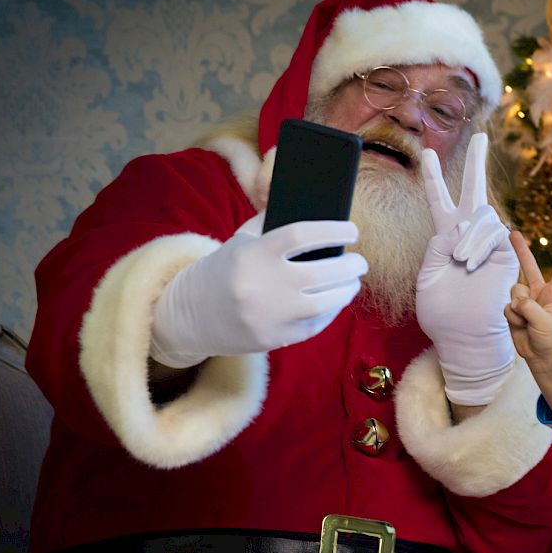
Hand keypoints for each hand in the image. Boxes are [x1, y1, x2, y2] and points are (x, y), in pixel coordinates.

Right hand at [150, 213, 365, 368]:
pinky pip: (316, 324)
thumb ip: (273, 223)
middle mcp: (265, 284)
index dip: (334, 231)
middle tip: (360, 261)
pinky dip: (331, 311)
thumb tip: (317, 213)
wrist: (191, 315)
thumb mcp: (241, 241)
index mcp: (255, 253)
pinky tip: (336, 301)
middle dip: (351, 265)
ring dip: (347, 290)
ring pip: (327, 302)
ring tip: (352, 281)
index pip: (304, 235)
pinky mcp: (276, 338)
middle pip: (324, 271)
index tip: (352, 231)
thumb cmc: (224, 271)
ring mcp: (271, 315)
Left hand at [416, 132, 518, 406]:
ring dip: (468, 235)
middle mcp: (467, 236)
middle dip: (476, 162)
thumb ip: (436, 248)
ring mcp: (488, 245)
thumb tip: (455, 229)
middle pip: (473, 190)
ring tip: (460, 261)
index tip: (429, 154)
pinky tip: (471, 262)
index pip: (439, 201)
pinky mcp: (505, 256)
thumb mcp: (427, 278)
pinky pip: (495, 234)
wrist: (464, 336)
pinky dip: (479, 244)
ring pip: (482, 216)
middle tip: (479, 137)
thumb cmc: (442, 315)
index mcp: (444, 239)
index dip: (434, 178)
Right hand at [505, 232, 551, 417]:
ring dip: (518, 307)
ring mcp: (525, 301)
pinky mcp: (513, 310)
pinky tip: (520, 326)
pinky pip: (507, 307)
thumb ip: (529, 307)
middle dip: (520, 250)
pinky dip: (512, 317)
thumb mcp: (545, 322)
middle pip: (528, 267)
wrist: (540, 357)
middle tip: (512, 232)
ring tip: (527, 322)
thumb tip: (515, 301)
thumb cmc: (549, 340)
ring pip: (514, 291)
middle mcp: (538, 293)